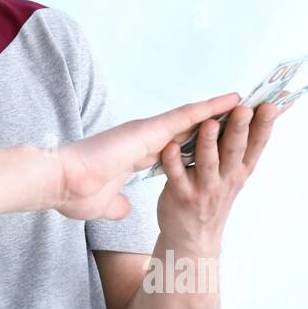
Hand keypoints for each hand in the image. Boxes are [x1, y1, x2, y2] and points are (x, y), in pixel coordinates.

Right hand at [54, 91, 241, 220]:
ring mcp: (147, 132)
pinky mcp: (147, 130)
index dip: (197, 142)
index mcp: (137, 156)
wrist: (58, 182)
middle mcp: (145, 140)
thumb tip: (123, 208)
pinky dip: (209, 108)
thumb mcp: (103, 204)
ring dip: (221, 110)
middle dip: (216, 122)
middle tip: (245, 111)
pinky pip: (185, 117)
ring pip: (192, 118)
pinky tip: (230, 101)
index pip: (174, 147)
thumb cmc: (74, 192)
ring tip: (249, 100)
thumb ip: (117, 204)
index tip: (217, 137)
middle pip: (188, 129)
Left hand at [155, 94, 289, 251]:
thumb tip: (263, 111)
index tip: (271, 105)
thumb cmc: (214, 195)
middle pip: (234, 150)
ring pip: (207, 162)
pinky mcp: (182, 195)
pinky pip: (176, 175)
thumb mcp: (236, 173)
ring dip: (208, 142)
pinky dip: (173, 160)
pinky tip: (171, 146)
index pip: (257, 144)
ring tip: (210, 122)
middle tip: (244, 109)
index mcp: (240, 169)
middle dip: (239, 129)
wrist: (194, 236)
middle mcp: (226, 178)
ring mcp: (204, 187)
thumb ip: (244, 144)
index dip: (265, 125)